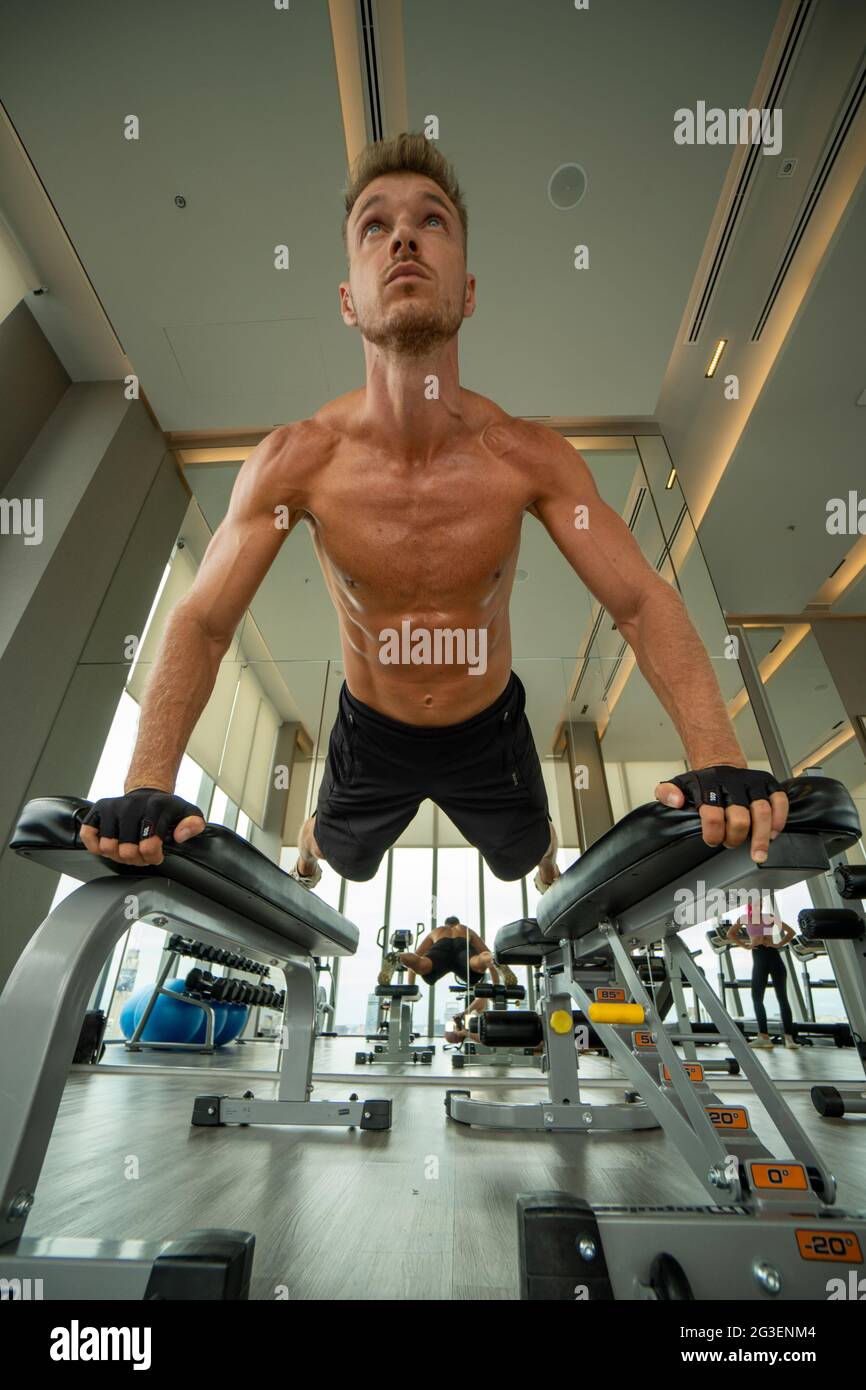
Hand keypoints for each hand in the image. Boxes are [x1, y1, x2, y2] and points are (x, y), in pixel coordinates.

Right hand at [79, 787, 205, 866]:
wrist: (146, 794)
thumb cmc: (164, 809)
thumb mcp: (187, 813)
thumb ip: (194, 824)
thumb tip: (181, 835)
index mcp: (154, 805)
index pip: (149, 846)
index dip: (153, 857)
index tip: (156, 854)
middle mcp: (130, 805)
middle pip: (126, 851)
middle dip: (136, 859)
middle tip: (142, 854)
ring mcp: (112, 807)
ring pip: (107, 847)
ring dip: (118, 855)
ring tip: (128, 849)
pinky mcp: (97, 811)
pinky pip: (88, 835)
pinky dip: (96, 846)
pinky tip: (112, 843)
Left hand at [656, 765, 788, 863]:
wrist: (720, 766)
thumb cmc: (701, 784)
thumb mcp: (678, 785)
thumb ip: (667, 793)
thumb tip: (675, 801)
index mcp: (708, 785)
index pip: (713, 813)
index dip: (713, 832)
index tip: (712, 841)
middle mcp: (732, 783)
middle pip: (739, 816)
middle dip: (735, 837)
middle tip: (731, 844)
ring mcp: (752, 783)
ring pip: (762, 811)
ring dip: (761, 836)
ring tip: (758, 854)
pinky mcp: (768, 784)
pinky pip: (780, 801)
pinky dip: (779, 819)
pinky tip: (772, 833)